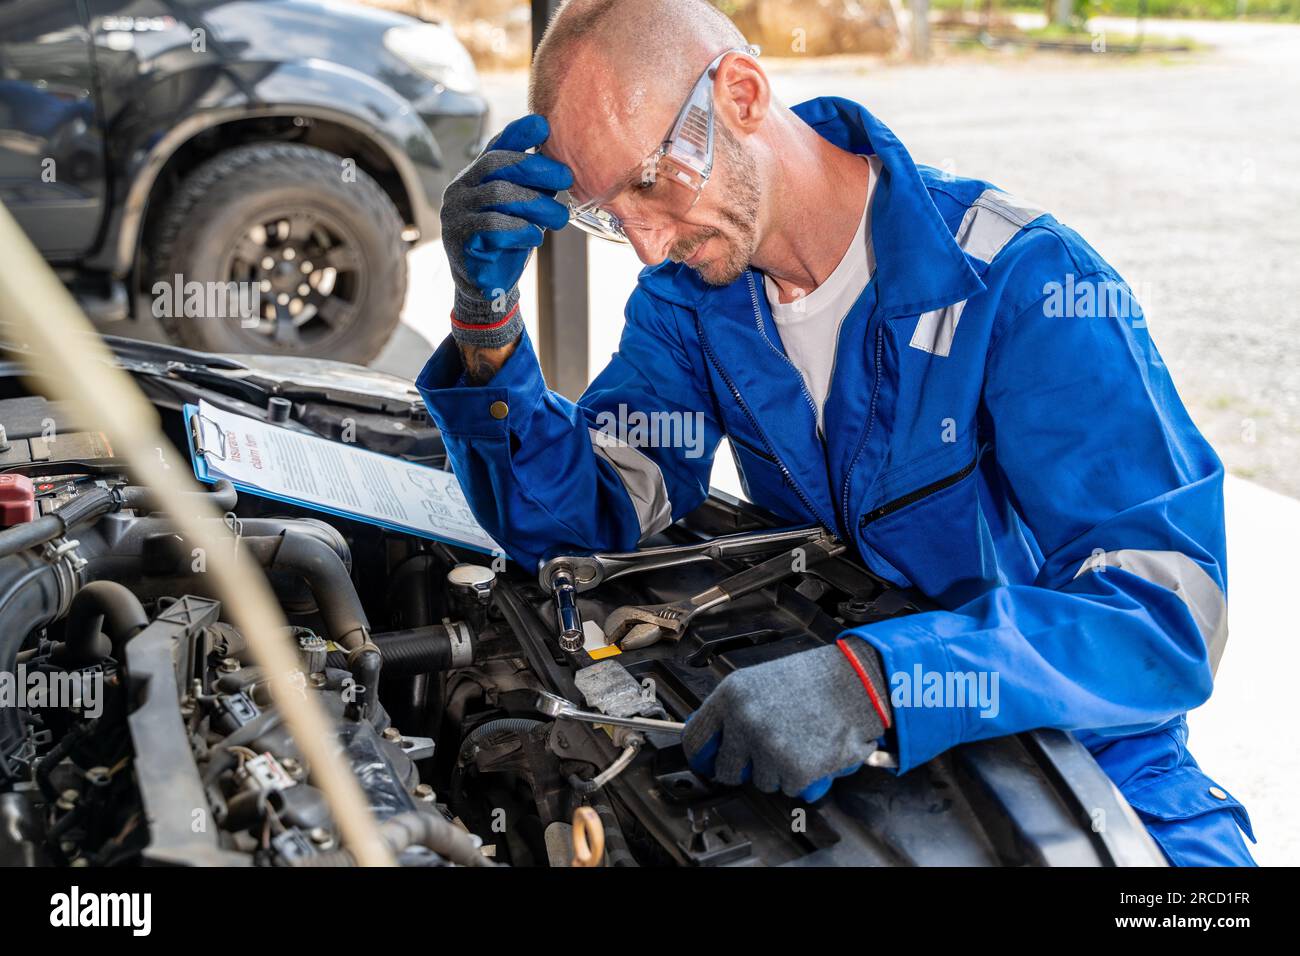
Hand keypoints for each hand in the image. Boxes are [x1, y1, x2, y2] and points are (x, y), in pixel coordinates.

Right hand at [440, 114, 572, 348]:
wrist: (487, 285)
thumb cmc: (508, 241)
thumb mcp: (524, 209)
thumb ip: (534, 188)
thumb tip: (561, 170)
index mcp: (476, 176)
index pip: (495, 147)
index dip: (518, 134)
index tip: (543, 126)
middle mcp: (460, 189)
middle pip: (496, 165)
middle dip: (535, 168)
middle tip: (565, 178)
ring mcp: (455, 213)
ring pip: (498, 196)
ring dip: (536, 205)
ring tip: (560, 219)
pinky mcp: (458, 240)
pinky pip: (491, 227)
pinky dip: (519, 230)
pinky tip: (534, 238)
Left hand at [682, 640, 891, 800]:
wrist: (858, 681)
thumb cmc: (816, 679)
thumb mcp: (761, 682)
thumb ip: (736, 710)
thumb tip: (716, 739)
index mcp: (731, 697)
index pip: (696, 739)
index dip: (703, 754)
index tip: (709, 761)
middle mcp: (745, 723)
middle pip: (726, 769)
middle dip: (745, 766)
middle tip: (766, 752)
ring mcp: (768, 748)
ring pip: (761, 781)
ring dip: (778, 770)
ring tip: (798, 741)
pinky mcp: (794, 770)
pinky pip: (789, 788)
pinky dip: (802, 777)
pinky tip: (813, 751)